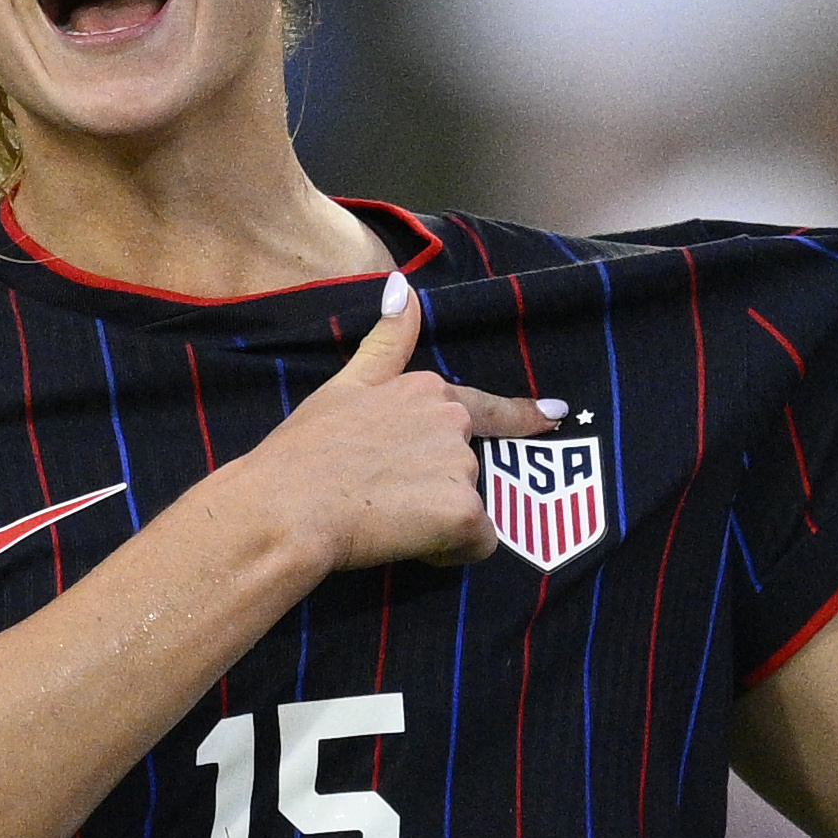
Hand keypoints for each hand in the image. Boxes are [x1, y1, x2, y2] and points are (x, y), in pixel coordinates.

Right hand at [232, 288, 560, 575]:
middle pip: (466, 467)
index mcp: (425, 390)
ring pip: (468, 505)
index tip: (553, 416)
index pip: (484, 407)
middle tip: (381, 499)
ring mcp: (460, 466)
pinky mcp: (463, 512)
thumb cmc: (302, 453)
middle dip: (436, 488)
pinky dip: (448, 552)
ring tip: (383, 522)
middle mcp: (451, 421)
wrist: (283, 507)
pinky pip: (475, 544)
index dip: (519, 416)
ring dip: (438, 521)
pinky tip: (406, 546)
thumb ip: (385, 342)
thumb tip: (402, 285)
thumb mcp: (342, 387)